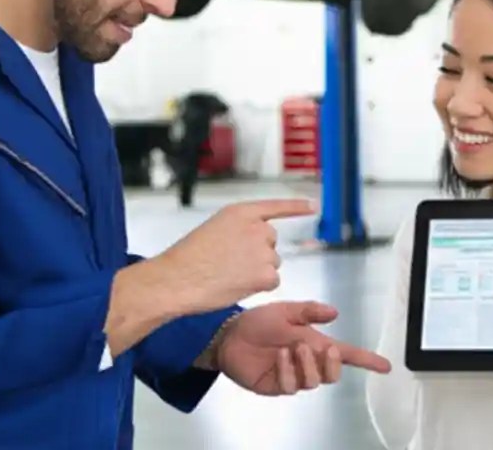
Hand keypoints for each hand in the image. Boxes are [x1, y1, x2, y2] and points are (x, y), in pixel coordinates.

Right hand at [103, 199, 313, 359]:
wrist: (177, 279)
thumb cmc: (189, 258)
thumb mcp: (214, 229)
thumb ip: (239, 230)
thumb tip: (258, 243)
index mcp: (241, 212)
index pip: (275, 207)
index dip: (296, 206)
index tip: (314, 205)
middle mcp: (257, 228)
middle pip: (271, 242)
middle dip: (258, 253)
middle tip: (230, 263)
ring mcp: (263, 251)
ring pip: (271, 263)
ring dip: (257, 271)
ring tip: (228, 274)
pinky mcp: (265, 274)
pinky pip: (271, 281)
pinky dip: (258, 287)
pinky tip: (237, 285)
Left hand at [213, 302, 391, 395]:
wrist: (230, 335)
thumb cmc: (258, 322)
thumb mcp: (286, 310)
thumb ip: (309, 310)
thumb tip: (334, 312)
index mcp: (315, 343)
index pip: (346, 355)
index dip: (367, 361)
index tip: (385, 366)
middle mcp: (307, 362)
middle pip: (334, 374)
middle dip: (332, 363)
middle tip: (321, 347)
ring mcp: (293, 376)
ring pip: (314, 382)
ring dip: (307, 364)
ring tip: (292, 348)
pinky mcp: (276, 386)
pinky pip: (291, 386)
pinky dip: (288, 370)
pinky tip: (279, 357)